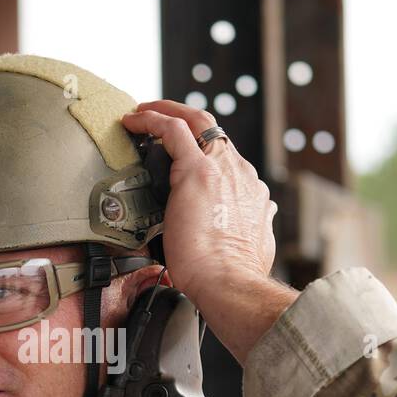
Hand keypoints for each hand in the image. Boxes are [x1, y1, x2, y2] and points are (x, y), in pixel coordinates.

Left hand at [120, 100, 276, 306]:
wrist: (229, 283)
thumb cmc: (233, 276)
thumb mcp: (255, 244)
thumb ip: (257, 226)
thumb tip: (262, 219)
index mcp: (252, 192)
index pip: (228, 157)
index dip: (205, 148)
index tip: (185, 150)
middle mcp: (241, 173)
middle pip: (215, 130)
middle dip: (187, 118)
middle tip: (160, 117)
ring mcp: (221, 169)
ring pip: (196, 122)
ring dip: (167, 113)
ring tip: (142, 115)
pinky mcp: (196, 171)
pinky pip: (172, 130)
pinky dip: (152, 120)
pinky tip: (133, 120)